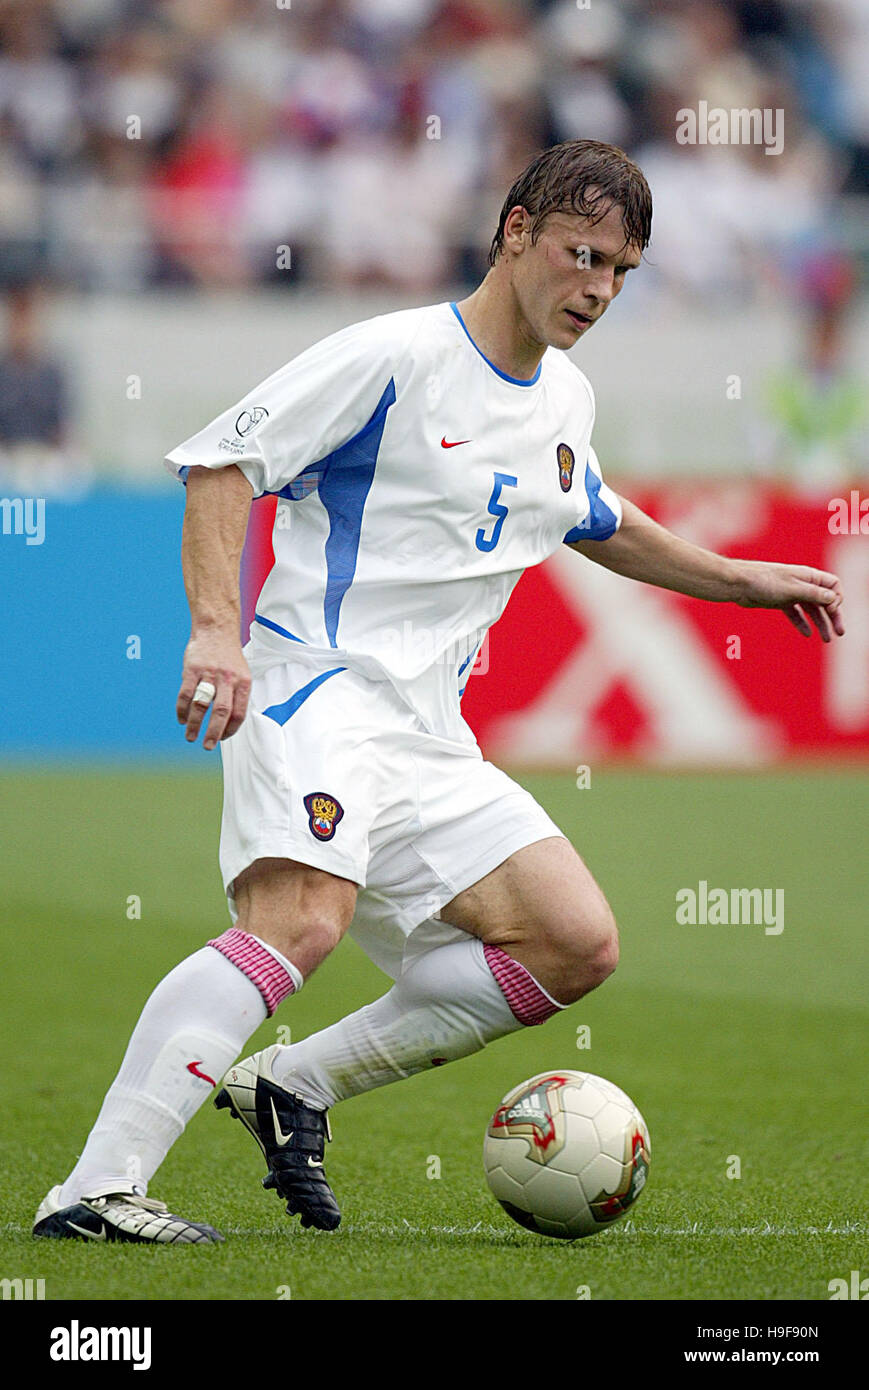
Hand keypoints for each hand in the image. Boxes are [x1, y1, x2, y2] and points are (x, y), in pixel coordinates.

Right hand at [176, 627, 251, 748]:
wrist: (216, 629)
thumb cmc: (229, 657)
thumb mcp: (242, 675)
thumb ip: (237, 697)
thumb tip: (230, 724)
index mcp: (243, 683)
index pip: (239, 713)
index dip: (231, 729)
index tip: (223, 738)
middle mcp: (228, 679)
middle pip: (221, 712)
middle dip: (214, 733)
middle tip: (208, 746)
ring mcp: (209, 674)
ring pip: (201, 705)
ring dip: (194, 724)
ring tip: (191, 737)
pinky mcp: (192, 669)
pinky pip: (186, 694)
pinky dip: (182, 710)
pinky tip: (182, 719)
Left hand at [735, 559, 844, 642]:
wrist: (739, 584)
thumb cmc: (765, 582)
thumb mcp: (793, 589)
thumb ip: (814, 594)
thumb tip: (833, 598)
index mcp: (808, 576)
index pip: (833, 585)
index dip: (836, 598)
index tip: (830, 610)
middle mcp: (802, 583)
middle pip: (824, 600)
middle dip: (833, 616)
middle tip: (839, 633)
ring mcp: (791, 593)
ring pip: (811, 609)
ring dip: (820, 623)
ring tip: (826, 639)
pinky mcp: (780, 601)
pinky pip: (796, 613)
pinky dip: (802, 623)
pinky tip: (807, 634)